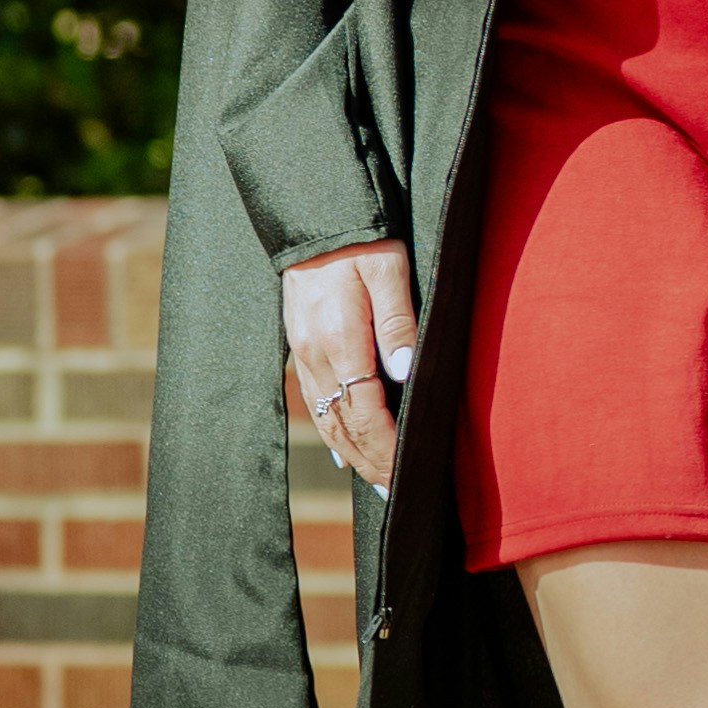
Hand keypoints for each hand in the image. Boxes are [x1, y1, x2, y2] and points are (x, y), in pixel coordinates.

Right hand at [283, 241, 416, 494]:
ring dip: (351, 455)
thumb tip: (403, 374)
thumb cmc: (361, 238)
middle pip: (343, 425)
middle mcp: (316, 354)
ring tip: (375, 481)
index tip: (407, 473)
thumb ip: (398, 321)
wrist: (315, 214)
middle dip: (370, 463)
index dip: (386, 448)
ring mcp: (303, 352)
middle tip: (395, 493)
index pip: (365, 412)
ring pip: (325, 419)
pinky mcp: (300, 346)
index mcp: (340, 338)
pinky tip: (344, 453)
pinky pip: (314, 402)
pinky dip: (331, 432)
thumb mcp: (390, 269)